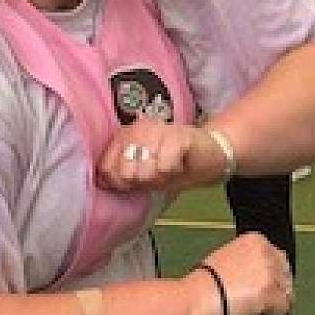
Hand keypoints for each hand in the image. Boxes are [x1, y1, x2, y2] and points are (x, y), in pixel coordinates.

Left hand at [96, 118, 229, 194]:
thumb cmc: (174, 166)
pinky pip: (165, 166)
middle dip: (143, 182)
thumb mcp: (144, 175)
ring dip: (160, 178)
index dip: (122, 184)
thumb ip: (122, 177)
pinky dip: (173, 172)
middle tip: (158, 174)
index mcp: (124, 137)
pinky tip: (180, 164)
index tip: (138, 182)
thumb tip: (104, 183)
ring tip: (169, 169)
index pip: (106, 169)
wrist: (211, 156)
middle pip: (125, 173)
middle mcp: (137, 129)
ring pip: (144, 171)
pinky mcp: (178, 135)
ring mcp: (158, 130)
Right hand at [196, 234, 293, 314]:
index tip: (256, 286)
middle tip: (253, 299)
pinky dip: (270, 314)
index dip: (267, 277)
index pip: (278, 258)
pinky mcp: (271, 292)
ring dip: (271, 302)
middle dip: (274, 288)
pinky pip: (283, 308)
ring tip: (248, 306)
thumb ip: (248, 263)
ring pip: (286, 292)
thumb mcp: (227, 259)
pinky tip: (252, 313)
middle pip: (285, 274)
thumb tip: (257, 275)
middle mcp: (266, 251)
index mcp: (254, 240)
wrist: (194, 299)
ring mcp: (270, 271)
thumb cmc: (202, 285)